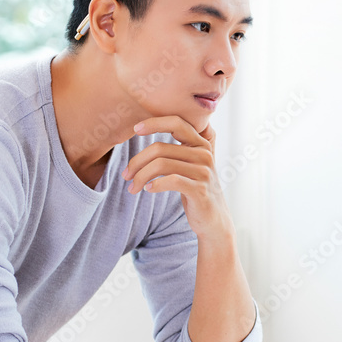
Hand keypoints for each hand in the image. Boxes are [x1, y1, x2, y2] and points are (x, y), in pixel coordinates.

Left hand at [123, 117, 230, 238]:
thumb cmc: (196, 188)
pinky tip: (148, 189)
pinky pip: (171, 181)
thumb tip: (147, 129)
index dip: (154, 123)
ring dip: (140, 176)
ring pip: (162, 164)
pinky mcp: (200, 190)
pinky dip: (155, 184)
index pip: (176, 122)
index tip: (136, 129)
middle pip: (161, 147)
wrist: (214, 218)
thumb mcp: (193, 164)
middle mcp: (204, 154)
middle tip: (126, 174)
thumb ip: (180, 148)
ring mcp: (203, 172)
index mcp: (202, 143)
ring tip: (133, 187)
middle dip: (137, 161)